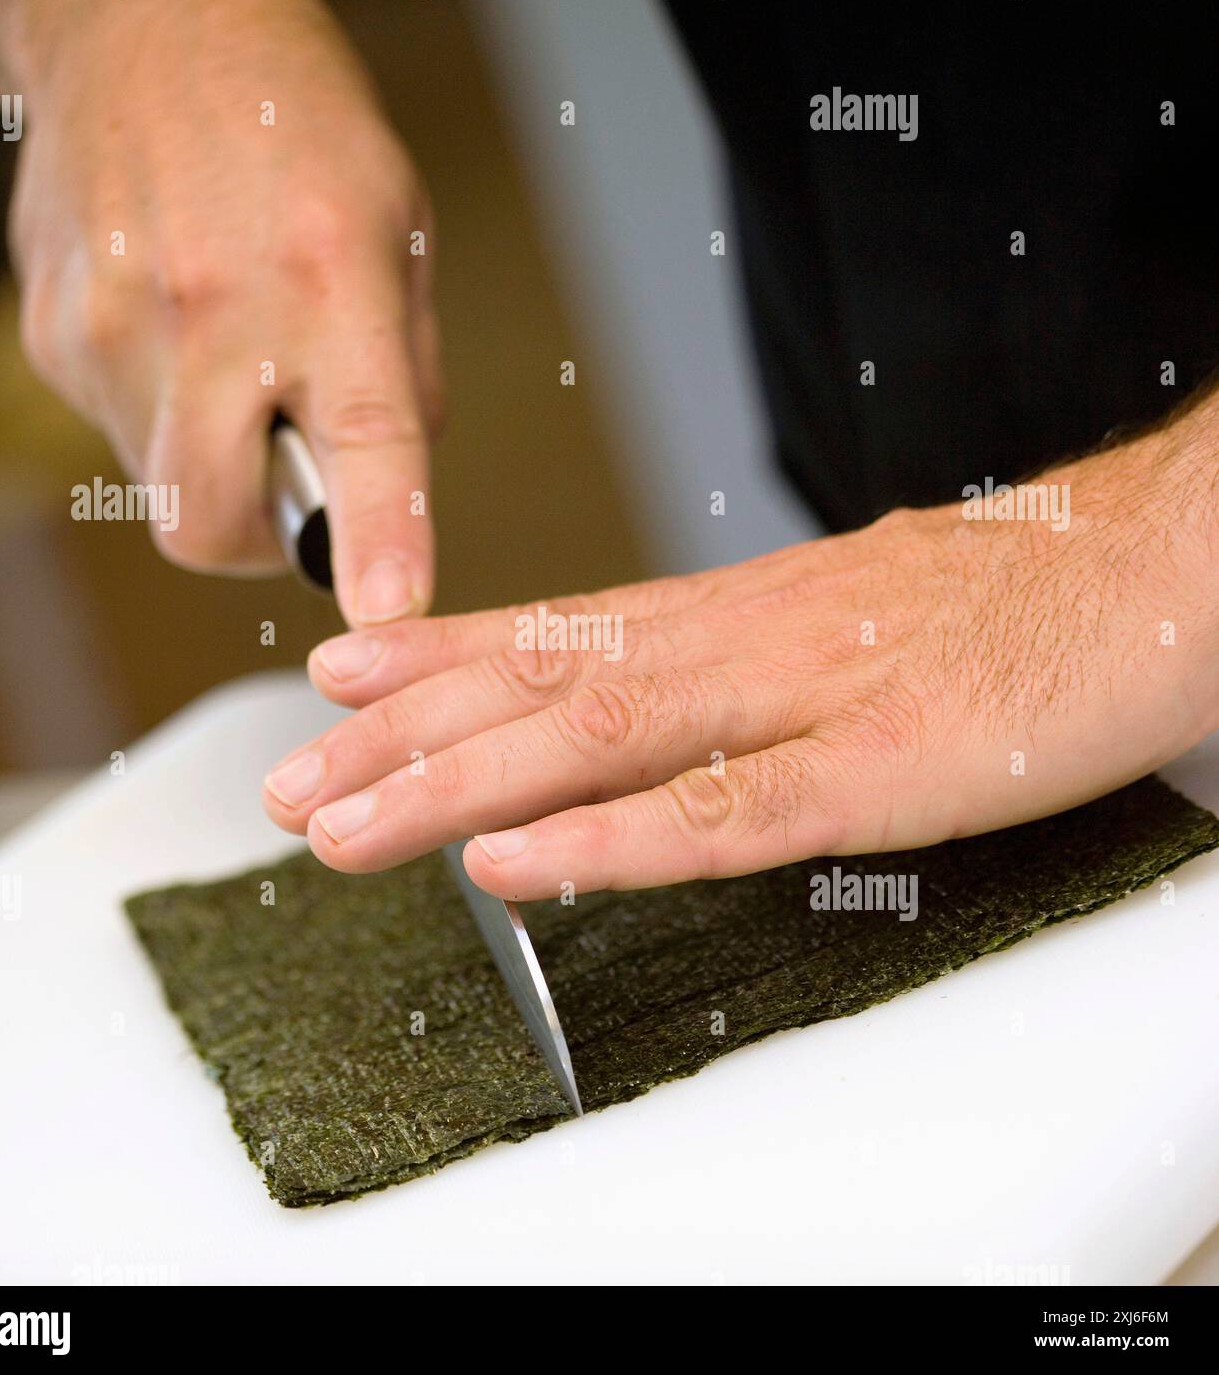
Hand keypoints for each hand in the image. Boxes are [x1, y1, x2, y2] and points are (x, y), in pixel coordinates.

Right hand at [9, 0, 440, 622]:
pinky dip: (161, 411)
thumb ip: (405, 380)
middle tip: (283, 482)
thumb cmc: (293, 128)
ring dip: (208, 460)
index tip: (384, 607)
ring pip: (161, 485)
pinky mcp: (57, 333)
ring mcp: (117, 323)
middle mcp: (215, 309)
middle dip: (251, 540)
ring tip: (232, 356)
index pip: (362, 436)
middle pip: (208, 522)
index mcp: (332, 282)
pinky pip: (117, 429)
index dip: (375, 534)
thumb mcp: (401, 236)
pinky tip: (178, 325)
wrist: (144, 24)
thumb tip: (390, 499)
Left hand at [263, 412, 1218, 895]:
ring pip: (601, 742)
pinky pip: (725, 814)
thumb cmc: (1001, 599)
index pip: (557, 629)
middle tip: (295, 776)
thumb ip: (738, 655)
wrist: (1146, 566)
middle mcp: (743, 642)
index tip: (337, 671)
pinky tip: (521, 864)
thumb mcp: (840, 612)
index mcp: (736, 611)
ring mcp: (804, 704)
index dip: (436, 651)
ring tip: (353, 823)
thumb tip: (649, 681)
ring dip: (463, 783)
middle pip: (544, 686)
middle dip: (405, 734)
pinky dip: (612, 840)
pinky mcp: (877, 774)